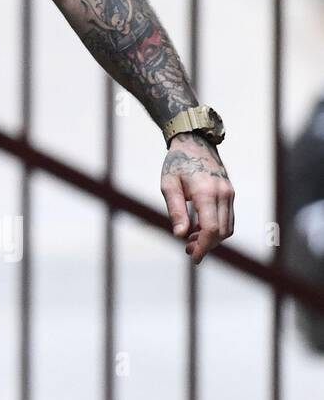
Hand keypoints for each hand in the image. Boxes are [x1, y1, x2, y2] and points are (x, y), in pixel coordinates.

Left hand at [160, 132, 234, 263]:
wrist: (194, 142)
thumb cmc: (176, 163)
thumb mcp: (168, 185)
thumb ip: (175, 210)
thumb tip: (180, 235)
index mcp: (206, 192)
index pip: (211, 229)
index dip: (204, 246)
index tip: (193, 257)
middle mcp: (223, 194)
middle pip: (221, 232)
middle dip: (206, 245)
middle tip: (188, 249)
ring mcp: (229, 193)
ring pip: (228, 227)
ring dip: (212, 238)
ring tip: (191, 239)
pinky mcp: (230, 193)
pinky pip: (228, 218)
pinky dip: (216, 228)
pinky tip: (199, 228)